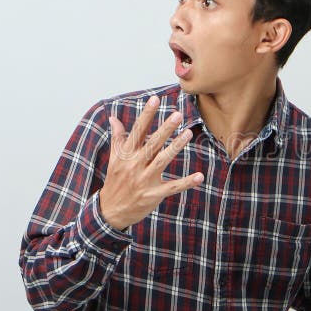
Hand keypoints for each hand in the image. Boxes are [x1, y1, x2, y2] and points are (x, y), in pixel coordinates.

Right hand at [98, 95, 203, 229]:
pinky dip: (186, 183)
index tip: (156, 99)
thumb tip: (114, 118)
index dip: (147, 115)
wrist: (110, 211)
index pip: (137, 131)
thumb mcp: (114, 159)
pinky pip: (172, 187)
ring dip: (176, 147)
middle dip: (165, 129)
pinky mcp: (153, 195)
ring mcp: (144, 180)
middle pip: (152, 144)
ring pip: (162, 161)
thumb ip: (118, 138)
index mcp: (125, 155)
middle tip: (178, 114)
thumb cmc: (115, 181)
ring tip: (188, 134)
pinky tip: (200, 176)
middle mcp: (134, 165)